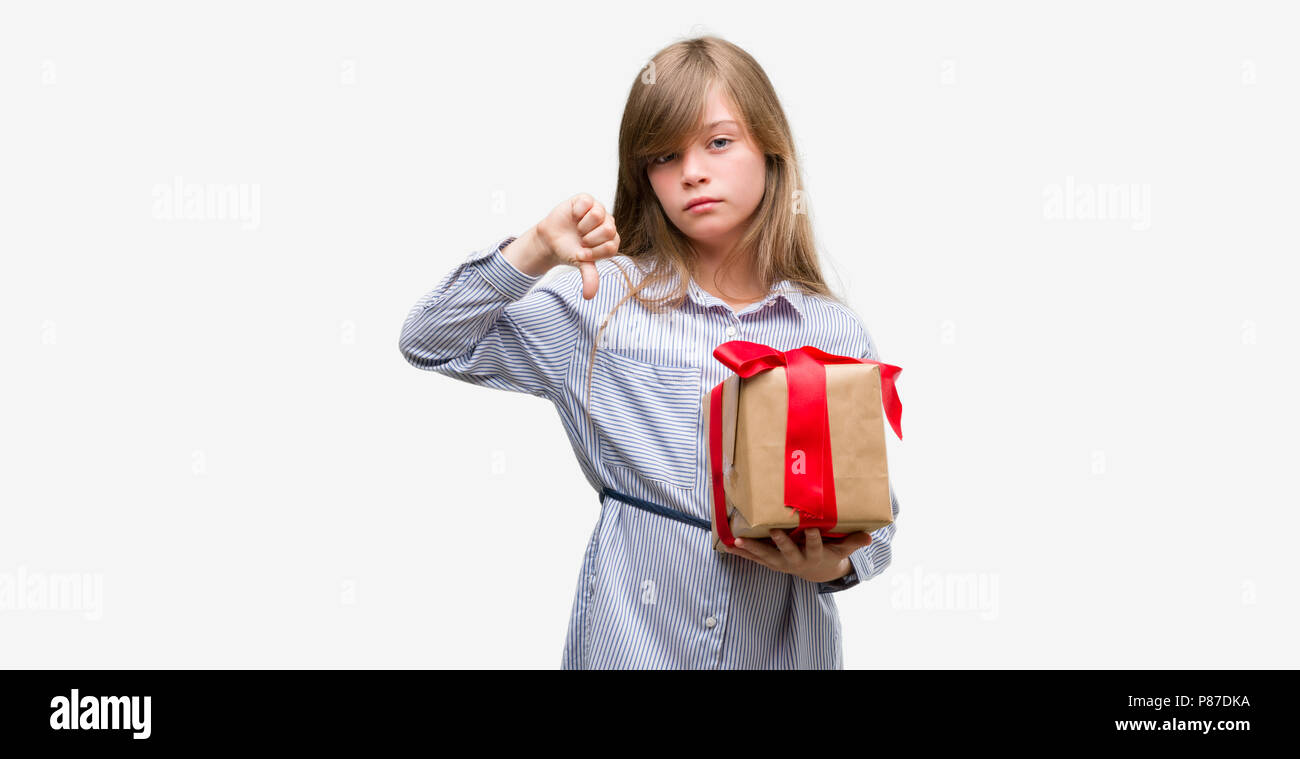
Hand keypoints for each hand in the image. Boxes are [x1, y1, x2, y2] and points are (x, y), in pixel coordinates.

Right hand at [534, 193, 620, 299]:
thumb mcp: (580, 264)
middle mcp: (609, 224)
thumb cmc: (570, 250)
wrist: (551, 239)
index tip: (583, 253)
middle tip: (580, 240)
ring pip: (599, 214)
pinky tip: (574, 217)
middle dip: (589, 239)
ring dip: (583, 226)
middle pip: (609, 229)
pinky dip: (577, 212)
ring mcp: (599, 210)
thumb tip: (589, 297)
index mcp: (612, 240)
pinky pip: (587, 202)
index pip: (611, 246)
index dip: (594, 252)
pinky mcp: (587, 200)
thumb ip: (589, 277)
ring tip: (578, 229)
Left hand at [722, 528, 872, 583]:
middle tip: (774, 531)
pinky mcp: (770, 563)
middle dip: (780, 542)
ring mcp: (781, 563)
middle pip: (787, 552)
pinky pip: (754, 557)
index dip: (814, 538)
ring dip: (751, 548)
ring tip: (737, 540)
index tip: (812, 528)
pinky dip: (741, 551)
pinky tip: (727, 545)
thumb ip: (853, 542)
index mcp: (814, 555)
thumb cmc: (829, 556)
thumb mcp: (842, 551)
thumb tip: (870, 536)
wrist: (816, 573)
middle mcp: (796, 561)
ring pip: (765, 556)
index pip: (816, 547)